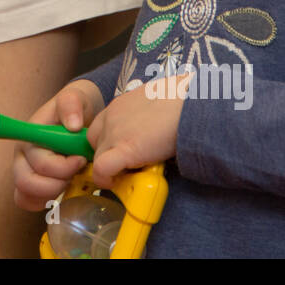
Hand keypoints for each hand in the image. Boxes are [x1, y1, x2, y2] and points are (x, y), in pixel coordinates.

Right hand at [11, 80, 103, 211]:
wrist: (78, 116)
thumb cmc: (73, 108)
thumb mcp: (74, 98)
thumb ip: (71, 104)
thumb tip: (72, 124)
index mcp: (30, 137)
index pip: (37, 162)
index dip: (60, 167)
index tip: (80, 159)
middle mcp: (23, 157)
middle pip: (27, 183)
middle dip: (57, 183)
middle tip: (77, 171)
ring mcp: (27, 172)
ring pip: (27, 196)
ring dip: (52, 193)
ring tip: (71, 178)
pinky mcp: (34, 185)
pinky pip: (30, 202)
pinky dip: (46, 201)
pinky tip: (64, 189)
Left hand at [86, 71, 189, 186]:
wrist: (190, 101)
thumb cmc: (182, 102)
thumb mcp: (156, 105)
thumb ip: (146, 117)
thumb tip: (155, 130)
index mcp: (119, 106)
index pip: (99, 127)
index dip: (107, 144)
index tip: (119, 154)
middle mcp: (112, 117)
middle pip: (94, 143)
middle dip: (106, 156)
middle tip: (125, 166)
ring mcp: (115, 133)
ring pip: (96, 158)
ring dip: (108, 170)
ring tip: (127, 176)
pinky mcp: (125, 149)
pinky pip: (102, 169)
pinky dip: (105, 179)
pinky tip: (119, 183)